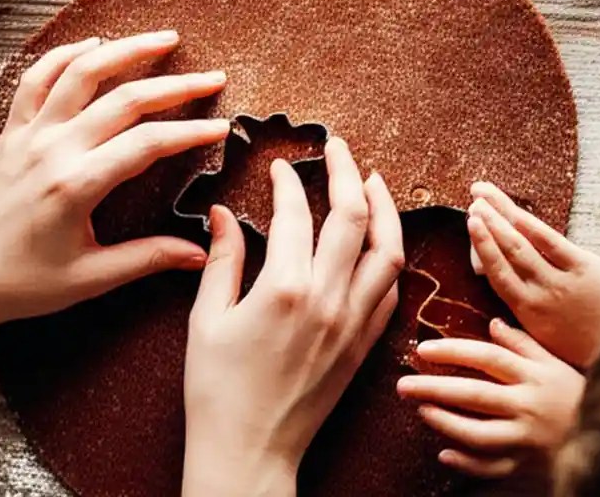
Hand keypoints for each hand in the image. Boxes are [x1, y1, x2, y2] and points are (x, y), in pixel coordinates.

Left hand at [0, 30, 229, 328]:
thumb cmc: (20, 283)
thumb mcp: (90, 278)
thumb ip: (147, 258)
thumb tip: (200, 253)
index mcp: (77, 186)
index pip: (148, 144)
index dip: (190, 132)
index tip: (222, 127)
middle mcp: (53, 150)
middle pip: (124, 99)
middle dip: (175, 85)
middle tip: (211, 77)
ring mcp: (28, 135)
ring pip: (81, 73)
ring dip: (125, 50)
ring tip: (164, 39)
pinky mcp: (10, 133)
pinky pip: (36, 79)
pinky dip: (65, 55)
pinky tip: (94, 46)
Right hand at [182, 138, 404, 496]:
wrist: (249, 451)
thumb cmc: (217, 391)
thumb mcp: (207, 319)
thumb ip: (221, 260)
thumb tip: (224, 214)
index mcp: (284, 289)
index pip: (297, 213)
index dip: (289, 181)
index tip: (280, 165)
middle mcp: (328, 299)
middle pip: (354, 216)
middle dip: (347, 171)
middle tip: (338, 147)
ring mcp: (354, 323)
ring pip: (389, 250)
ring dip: (385, 209)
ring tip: (373, 182)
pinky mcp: (365, 345)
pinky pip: (391, 291)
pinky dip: (390, 257)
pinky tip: (380, 242)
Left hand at [397, 319, 583, 478]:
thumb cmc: (576, 394)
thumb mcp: (555, 363)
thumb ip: (524, 344)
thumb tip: (493, 323)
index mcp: (534, 375)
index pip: (488, 357)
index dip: (454, 351)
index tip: (423, 351)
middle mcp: (528, 406)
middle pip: (475, 394)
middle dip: (435, 389)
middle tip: (404, 385)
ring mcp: (527, 438)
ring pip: (479, 434)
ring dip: (446, 423)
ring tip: (423, 412)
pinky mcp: (527, 465)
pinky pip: (492, 467)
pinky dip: (467, 462)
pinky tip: (444, 453)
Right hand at [468, 182, 599, 366]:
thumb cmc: (591, 352)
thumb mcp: (547, 347)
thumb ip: (521, 331)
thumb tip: (494, 322)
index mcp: (528, 313)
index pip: (497, 274)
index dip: (481, 248)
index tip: (471, 226)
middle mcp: (539, 294)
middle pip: (505, 253)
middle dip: (486, 226)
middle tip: (472, 204)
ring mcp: (560, 279)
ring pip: (521, 245)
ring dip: (501, 219)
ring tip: (483, 198)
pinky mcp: (585, 268)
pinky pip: (551, 243)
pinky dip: (531, 226)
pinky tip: (516, 212)